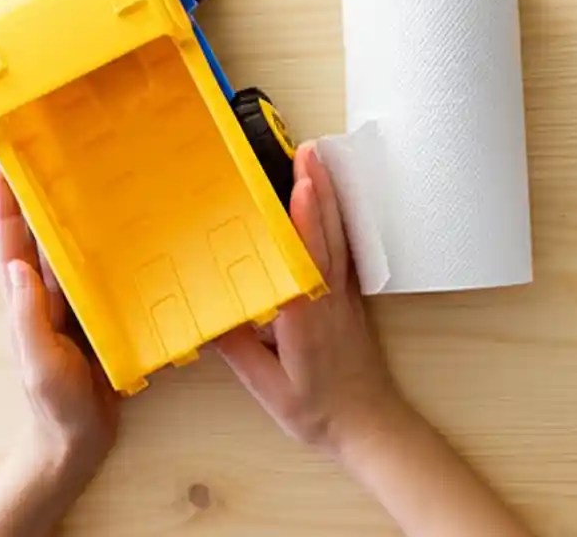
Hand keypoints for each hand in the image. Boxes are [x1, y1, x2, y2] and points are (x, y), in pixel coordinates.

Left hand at [0, 172, 118, 476]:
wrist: (79, 440)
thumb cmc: (53, 404)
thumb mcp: (39, 361)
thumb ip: (29, 316)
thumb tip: (17, 263)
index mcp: (26, 301)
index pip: (12, 242)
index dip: (7, 204)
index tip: (3, 163)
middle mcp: (49, 296)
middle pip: (46, 238)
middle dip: (47, 199)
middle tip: (59, 155)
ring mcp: (76, 306)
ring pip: (78, 254)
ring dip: (84, 221)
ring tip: (99, 182)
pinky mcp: (103, 318)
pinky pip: (108, 280)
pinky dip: (116, 256)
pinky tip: (135, 236)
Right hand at [216, 142, 411, 455]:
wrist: (368, 427)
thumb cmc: (320, 412)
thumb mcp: (269, 391)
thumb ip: (239, 353)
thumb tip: (207, 316)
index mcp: (308, 320)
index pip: (304, 262)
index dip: (303, 223)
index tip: (299, 187)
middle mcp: (329, 299)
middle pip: (324, 236)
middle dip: (316, 189)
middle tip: (305, 149)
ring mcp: (343, 295)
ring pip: (336, 237)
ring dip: (328, 195)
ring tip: (316, 158)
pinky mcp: (348, 297)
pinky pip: (342, 248)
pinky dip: (334, 217)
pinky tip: (327, 196)